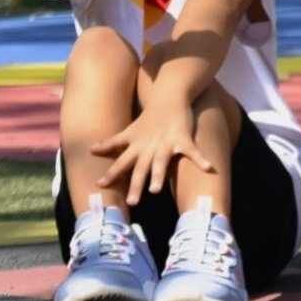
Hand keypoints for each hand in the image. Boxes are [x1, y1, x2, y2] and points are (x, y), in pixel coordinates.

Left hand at [90, 101, 217, 206]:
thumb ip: (112, 143)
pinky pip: (192, 151)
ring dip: (158, 175)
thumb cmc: (148, 118)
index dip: (111, 173)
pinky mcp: (184, 138)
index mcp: (137, 146)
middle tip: (131, 202)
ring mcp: (167, 142)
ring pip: (161, 161)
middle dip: (136, 184)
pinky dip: (201, 159)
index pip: (121, 162)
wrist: (169, 98)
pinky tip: (209, 168)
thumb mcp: (129, 131)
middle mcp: (149, 146)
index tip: (100, 185)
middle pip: (141, 168)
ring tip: (155, 191)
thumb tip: (91, 150)